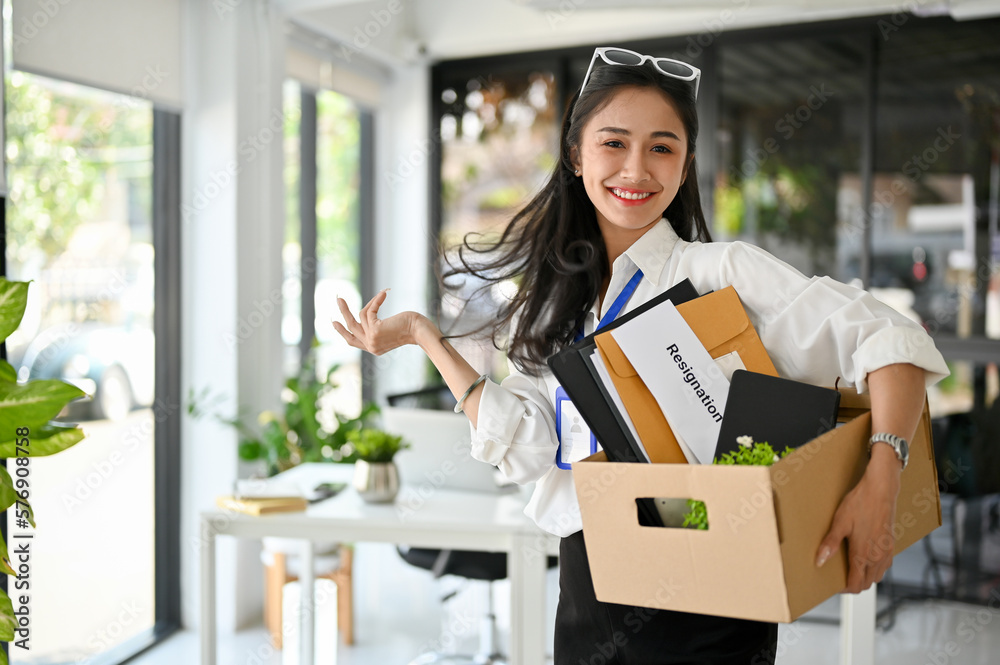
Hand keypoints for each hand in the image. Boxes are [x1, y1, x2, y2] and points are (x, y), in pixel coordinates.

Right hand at [333, 289, 425, 355]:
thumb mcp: (390, 329)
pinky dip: (376, 301)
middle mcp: (371, 347)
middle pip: (350, 329)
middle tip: (339, 299)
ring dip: (371, 303)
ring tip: (380, 294)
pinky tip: (384, 294)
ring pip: (359, 317)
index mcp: (374, 349)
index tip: (335, 322)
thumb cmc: (410, 328)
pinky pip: (369, 311)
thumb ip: (377, 328)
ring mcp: (372, 340)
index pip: (353, 341)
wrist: (419, 331)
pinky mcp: (375, 330)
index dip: (343, 332)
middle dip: (343, 313)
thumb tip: (365, 315)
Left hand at [815, 453, 900, 592]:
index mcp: (863, 555)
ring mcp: (887, 552)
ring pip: (877, 576)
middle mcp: (878, 557)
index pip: (856, 585)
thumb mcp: (840, 523)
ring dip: (865, 577)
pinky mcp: (891, 544)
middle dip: (854, 584)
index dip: (845, 589)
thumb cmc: (860, 503)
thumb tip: (819, 561)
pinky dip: (875, 568)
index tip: (835, 585)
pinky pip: (884, 565)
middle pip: (867, 583)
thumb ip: (830, 544)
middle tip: (840, 577)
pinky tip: (865, 558)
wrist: (881, 490)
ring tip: (851, 568)